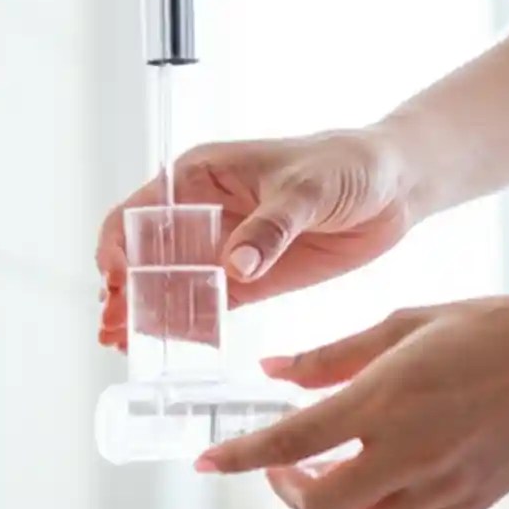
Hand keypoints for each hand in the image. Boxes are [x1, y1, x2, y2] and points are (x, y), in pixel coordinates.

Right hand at [96, 130, 413, 348]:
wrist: (396, 186)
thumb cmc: (347, 165)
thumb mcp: (307, 190)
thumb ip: (270, 228)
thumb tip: (234, 266)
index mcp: (201, 176)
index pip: (142, 210)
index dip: (119, 244)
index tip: (115, 278)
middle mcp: (201, 213)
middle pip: (146, 253)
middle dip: (124, 288)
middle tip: (112, 325)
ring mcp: (222, 248)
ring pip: (170, 283)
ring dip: (146, 310)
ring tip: (124, 342)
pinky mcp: (248, 278)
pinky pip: (208, 304)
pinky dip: (187, 323)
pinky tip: (171, 342)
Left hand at [195, 293, 508, 508]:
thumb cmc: (487, 327)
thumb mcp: (401, 325)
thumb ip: (329, 356)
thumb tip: (270, 370)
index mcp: (384, 399)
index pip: (292, 441)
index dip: (240, 457)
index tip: (205, 463)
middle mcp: (410, 452)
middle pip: (321, 508)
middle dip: (287, 492)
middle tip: (285, 465)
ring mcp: (443, 485)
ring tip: (329, 474)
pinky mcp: (471, 504)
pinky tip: (373, 487)